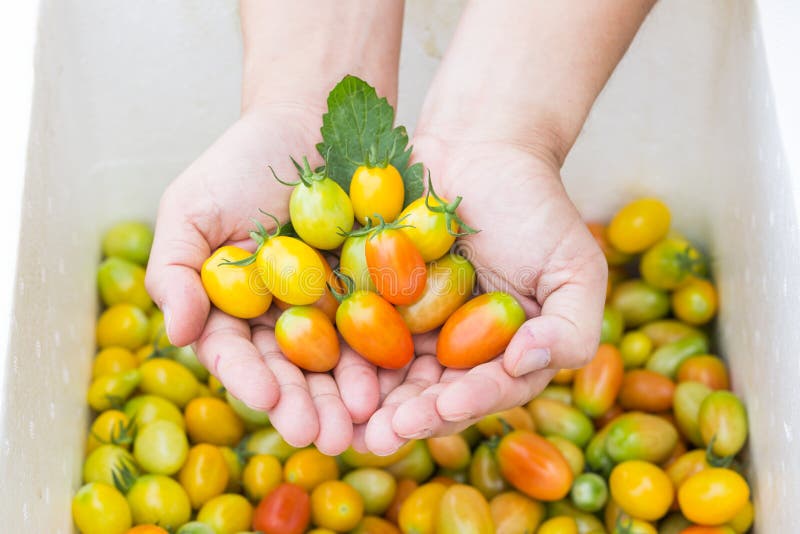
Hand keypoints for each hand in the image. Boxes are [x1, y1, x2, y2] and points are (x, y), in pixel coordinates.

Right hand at [145, 106, 371, 453]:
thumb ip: (175, 270)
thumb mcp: (192, 208)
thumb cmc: (242, 161)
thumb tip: (177, 334)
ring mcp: (333, 308)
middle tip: (323, 437)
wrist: (312, 118)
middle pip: (292, 370)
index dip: (250, 378)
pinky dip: (389, 355)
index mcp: (234, 308)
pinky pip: (384, 328)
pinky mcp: (377, 291)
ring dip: (350, 396)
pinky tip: (399, 379)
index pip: (236, 353)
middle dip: (306, 405)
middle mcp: (282, 318)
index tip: (268, 398)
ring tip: (365, 422)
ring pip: (340, 362)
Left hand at [362, 135, 606, 452]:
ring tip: (346, 423)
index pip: (488, 390)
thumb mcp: (575, 267)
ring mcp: (415, 326)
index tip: (441, 406)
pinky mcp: (376, 300)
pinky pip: (357, 332)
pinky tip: (321, 372)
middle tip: (379, 438)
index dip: (466, 402)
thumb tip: (527, 365)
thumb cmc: (535, 207)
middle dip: (407, 418)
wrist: (480, 145)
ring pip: (389, 374)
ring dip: (367, 402)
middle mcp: (458, 350)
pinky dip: (341, 354)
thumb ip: (571, 328)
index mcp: (507, 353)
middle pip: (432, 393)